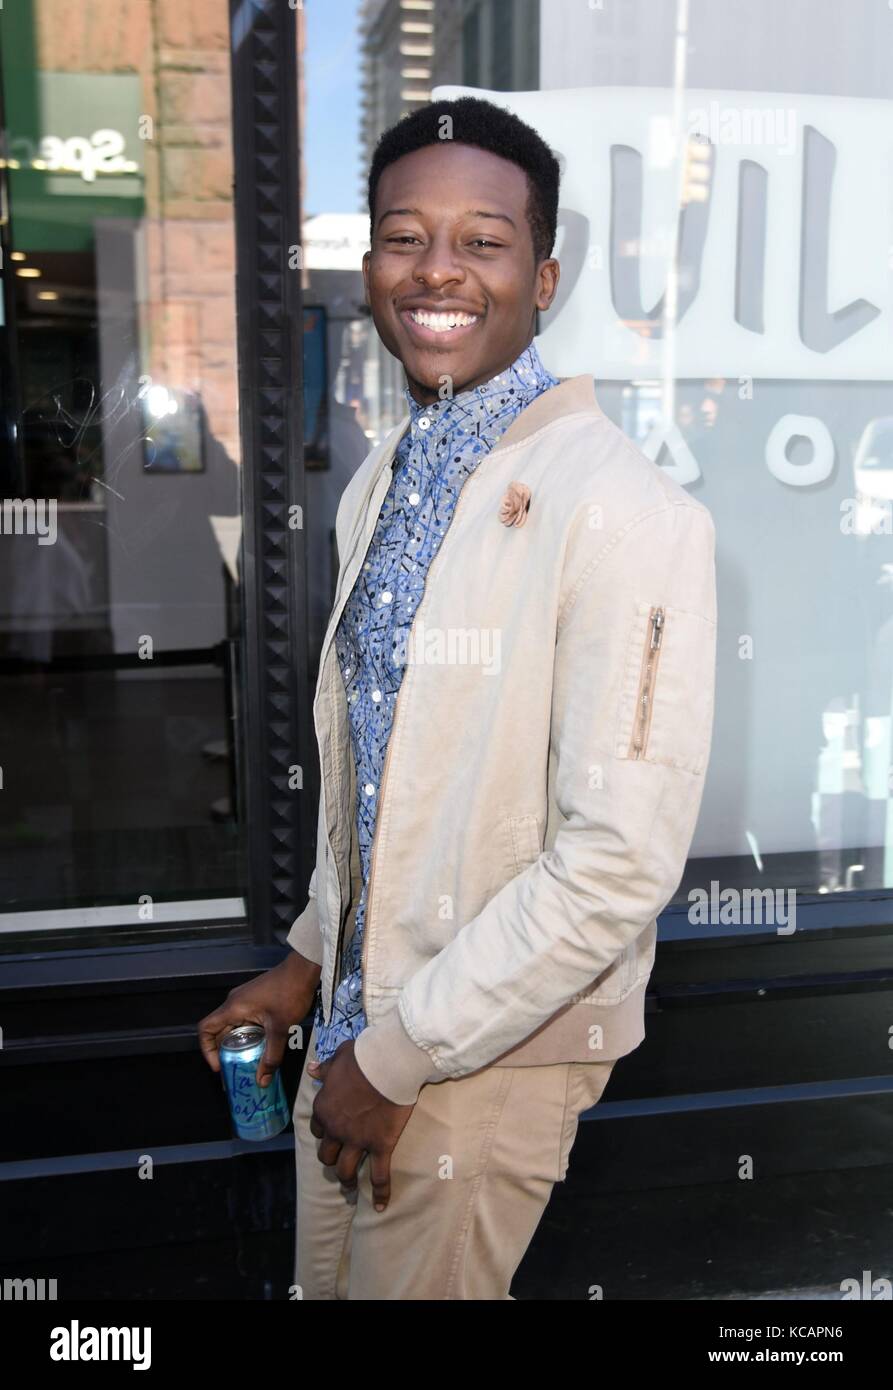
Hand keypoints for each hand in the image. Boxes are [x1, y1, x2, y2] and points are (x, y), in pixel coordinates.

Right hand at [198, 950, 320, 1087]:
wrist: (304, 970)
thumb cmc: (290, 994)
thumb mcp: (280, 1029)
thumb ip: (271, 1056)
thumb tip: (263, 1081)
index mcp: (233, 1008)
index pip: (206, 1029)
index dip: (207, 1050)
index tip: (220, 1065)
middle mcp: (234, 1003)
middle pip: (220, 1031)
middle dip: (225, 1053)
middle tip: (234, 1071)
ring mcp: (245, 1000)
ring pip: (234, 1027)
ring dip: (239, 1045)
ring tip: (248, 1064)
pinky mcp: (256, 1000)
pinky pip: (245, 1021)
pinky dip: (249, 1035)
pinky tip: (261, 1047)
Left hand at [308, 1040, 413, 1210]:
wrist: (389, 1064)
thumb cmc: (364, 1057)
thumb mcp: (338, 1057)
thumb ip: (325, 1068)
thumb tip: (312, 1070)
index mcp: (324, 1108)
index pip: (317, 1128)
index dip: (325, 1130)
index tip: (332, 1130)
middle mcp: (336, 1129)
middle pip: (326, 1154)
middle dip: (331, 1157)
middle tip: (340, 1158)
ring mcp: (358, 1141)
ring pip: (345, 1170)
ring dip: (345, 1179)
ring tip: (349, 1186)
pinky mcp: (380, 1146)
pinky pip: (378, 1175)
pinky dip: (381, 1192)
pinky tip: (382, 1206)